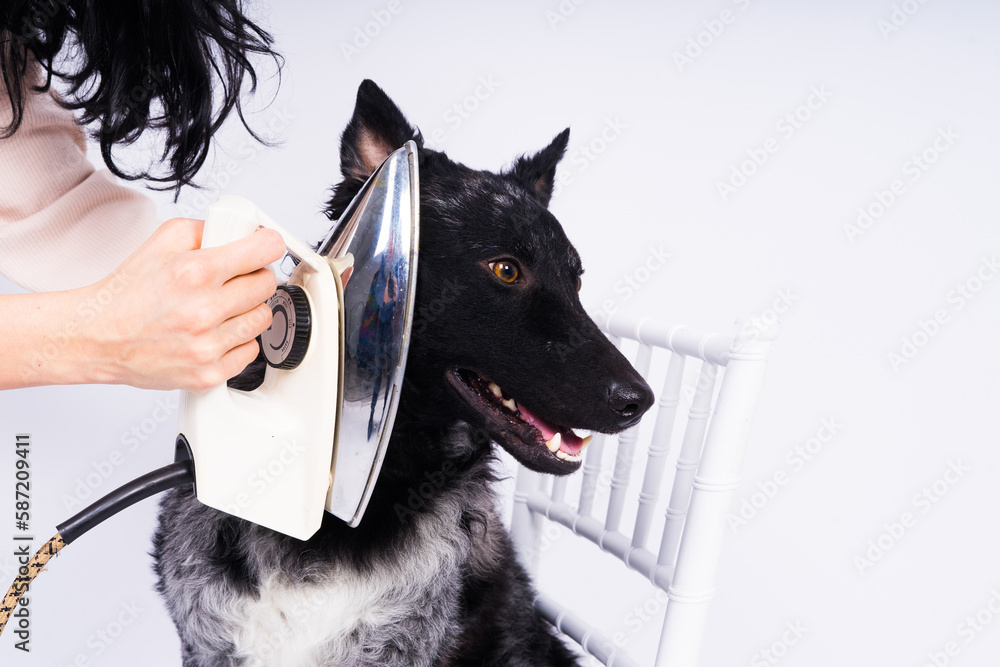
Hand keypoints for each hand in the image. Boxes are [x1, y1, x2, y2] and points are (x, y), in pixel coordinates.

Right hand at [83, 218, 285, 391]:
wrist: (98, 338)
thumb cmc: (127, 293)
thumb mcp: (162, 241)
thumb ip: (205, 229)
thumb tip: (240, 231)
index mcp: (195, 272)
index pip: (265, 250)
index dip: (267, 245)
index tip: (265, 247)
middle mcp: (204, 310)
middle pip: (267, 284)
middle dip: (253, 277)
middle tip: (232, 280)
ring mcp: (208, 345)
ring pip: (263, 318)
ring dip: (247, 310)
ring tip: (221, 308)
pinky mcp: (209, 373)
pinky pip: (251, 351)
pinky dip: (237, 341)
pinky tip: (215, 333)